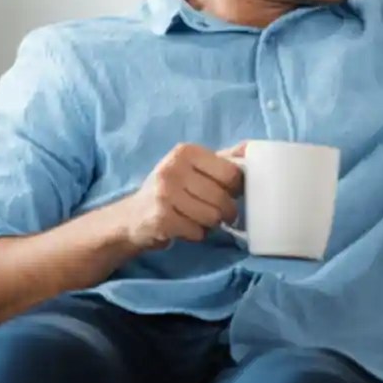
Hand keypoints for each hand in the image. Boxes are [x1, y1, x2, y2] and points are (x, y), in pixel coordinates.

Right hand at [120, 142, 245, 249]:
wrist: (132, 216)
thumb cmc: (170, 189)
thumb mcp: (193, 167)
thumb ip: (222, 159)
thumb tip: (251, 148)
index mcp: (186, 152)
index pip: (231, 172)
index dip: (235, 188)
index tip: (228, 192)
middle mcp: (173, 168)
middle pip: (223, 197)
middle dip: (226, 211)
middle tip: (218, 213)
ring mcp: (165, 193)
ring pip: (213, 217)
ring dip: (211, 224)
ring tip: (198, 218)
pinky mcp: (161, 218)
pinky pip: (197, 231)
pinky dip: (196, 234)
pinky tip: (185, 227)